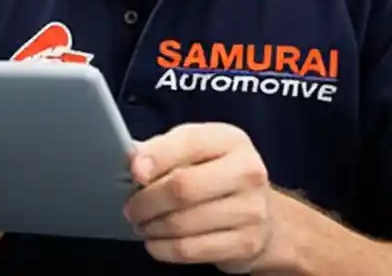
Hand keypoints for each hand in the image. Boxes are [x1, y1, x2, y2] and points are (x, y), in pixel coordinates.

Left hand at [123, 123, 283, 273]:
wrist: (260, 214)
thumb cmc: (214, 175)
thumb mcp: (194, 150)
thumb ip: (163, 149)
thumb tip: (132, 159)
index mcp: (230, 140)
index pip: (189, 143)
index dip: (156, 157)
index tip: (134, 171)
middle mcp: (247, 172)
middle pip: (182, 188)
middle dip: (146, 201)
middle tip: (131, 208)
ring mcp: (251, 210)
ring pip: (182, 223)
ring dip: (151, 227)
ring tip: (142, 224)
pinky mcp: (246, 244)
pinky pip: (190, 250)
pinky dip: (163, 248)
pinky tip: (155, 242)